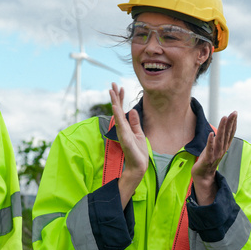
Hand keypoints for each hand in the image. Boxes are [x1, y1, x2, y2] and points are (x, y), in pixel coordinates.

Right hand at [109, 83, 147, 206]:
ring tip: (112, 91)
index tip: (121, 87)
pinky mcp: (125, 138)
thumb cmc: (138, 152)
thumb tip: (132, 111)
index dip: (121, 98)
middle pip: (118, 109)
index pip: (122, 109)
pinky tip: (115, 107)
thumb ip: (135, 123)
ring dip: (114, 102)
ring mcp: (122, 132)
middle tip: (113, 84)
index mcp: (126, 126)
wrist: (139, 165)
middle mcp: (122, 127)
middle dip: (116, 96)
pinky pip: (120, 124)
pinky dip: (118, 115)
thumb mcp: (139, 134)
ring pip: (117, 114)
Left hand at [192, 111, 236, 204]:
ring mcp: (216, 155)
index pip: (230, 133)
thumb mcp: (215, 147)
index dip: (233, 123)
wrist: (203, 176)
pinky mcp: (208, 160)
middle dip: (230, 123)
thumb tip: (223, 127)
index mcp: (224, 146)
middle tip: (234, 113)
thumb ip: (219, 138)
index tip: (235, 113)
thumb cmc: (208, 159)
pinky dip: (210, 142)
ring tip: (224, 118)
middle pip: (227, 134)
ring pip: (220, 140)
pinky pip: (210, 150)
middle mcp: (222, 150)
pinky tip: (211, 134)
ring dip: (222, 129)